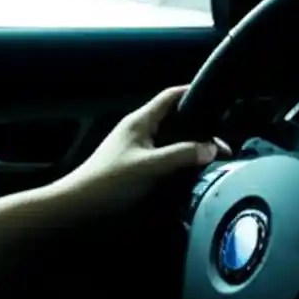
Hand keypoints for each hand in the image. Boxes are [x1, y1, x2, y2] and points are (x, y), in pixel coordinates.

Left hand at [62, 85, 228, 214]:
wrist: (79, 205)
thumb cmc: (110, 181)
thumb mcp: (150, 166)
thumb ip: (182, 154)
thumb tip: (212, 148)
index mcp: (140, 121)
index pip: (171, 96)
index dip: (193, 93)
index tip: (216, 100)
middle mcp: (138, 130)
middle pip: (173, 118)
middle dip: (197, 126)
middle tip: (219, 139)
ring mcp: (135, 147)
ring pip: (169, 139)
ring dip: (188, 145)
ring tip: (210, 155)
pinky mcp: (134, 165)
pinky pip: (162, 155)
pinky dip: (177, 159)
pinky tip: (189, 171)